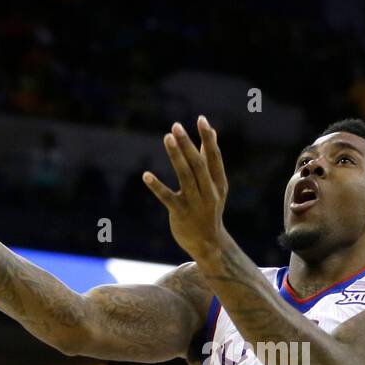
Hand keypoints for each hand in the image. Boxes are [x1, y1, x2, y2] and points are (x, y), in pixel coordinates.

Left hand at [142, 116, 229, 262]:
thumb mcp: (215, 186)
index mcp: (218, 184)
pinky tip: (146, 175)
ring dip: (176, 156)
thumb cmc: (210, 209)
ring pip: (185, 176)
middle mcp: (209, 192)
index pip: (214, 157)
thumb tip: (211, 134)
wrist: (209, 244)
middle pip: (198, 164)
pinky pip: (167, 197)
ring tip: (167, 138)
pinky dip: (156, 186)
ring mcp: (195, 203)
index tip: (201, 119)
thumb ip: (210, 160)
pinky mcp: (180, 213)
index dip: (208, 138)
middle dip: (188, 144)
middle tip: (176, 126)